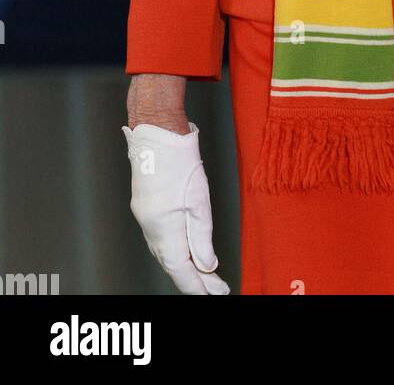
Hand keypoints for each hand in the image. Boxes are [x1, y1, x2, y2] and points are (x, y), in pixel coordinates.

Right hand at [122, 121, 230, 294]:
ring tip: (204, 278)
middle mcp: (150, 228)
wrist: (157, 133)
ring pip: (164, 254)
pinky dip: (173, 251)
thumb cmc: (179, 160)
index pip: (180, 270)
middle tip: (214, 289)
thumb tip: (207, 266)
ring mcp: (145, 218)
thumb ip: (202, 237)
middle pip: (171, 265)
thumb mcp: (199, 200)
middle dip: (193, 281)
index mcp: (163, 229)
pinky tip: (185, 252)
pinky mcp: (145, 208)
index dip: (198, 287)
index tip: (215, 294)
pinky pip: (159, 240)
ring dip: (183, 267)